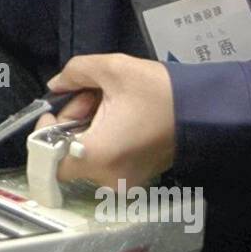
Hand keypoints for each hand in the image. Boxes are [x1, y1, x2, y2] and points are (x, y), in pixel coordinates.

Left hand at [34, 53, 175, 190]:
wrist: (205, 110)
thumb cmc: (161, 92)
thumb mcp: (113, 69)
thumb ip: (75, 72)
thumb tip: (55, 84)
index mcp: (97, 155)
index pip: (47, 161)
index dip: (45, 133)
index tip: (58, 110)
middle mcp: (107, 177)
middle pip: (66, 155)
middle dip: (72, 123)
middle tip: (92, 98)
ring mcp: (123, 182)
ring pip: (84, 156)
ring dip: (87, 129)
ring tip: (111, 105)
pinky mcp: (134, 179)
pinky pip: (103, 161)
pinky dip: (103, 140)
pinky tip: (120, 119)